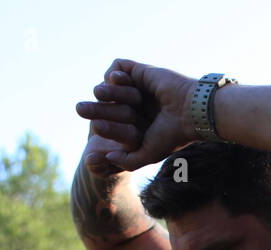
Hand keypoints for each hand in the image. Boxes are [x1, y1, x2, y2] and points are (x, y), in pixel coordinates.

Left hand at [76, 59, 195, 170]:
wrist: (190, 111)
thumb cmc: (172, 134)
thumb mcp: (148, 154)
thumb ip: (128, 161)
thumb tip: (107, 156)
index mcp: (143, 126)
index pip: (117, 126)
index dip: (104, 128)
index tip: (95, 130)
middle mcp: (142, 108)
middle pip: (111, 107)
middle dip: (95, 108)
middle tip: (79, 109)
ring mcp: (142, 89)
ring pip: (114, 88)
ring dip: (105, 91)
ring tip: (100, 93)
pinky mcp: (143, 72)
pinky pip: (120, 67)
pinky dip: (113, 73)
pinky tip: (115, 80)